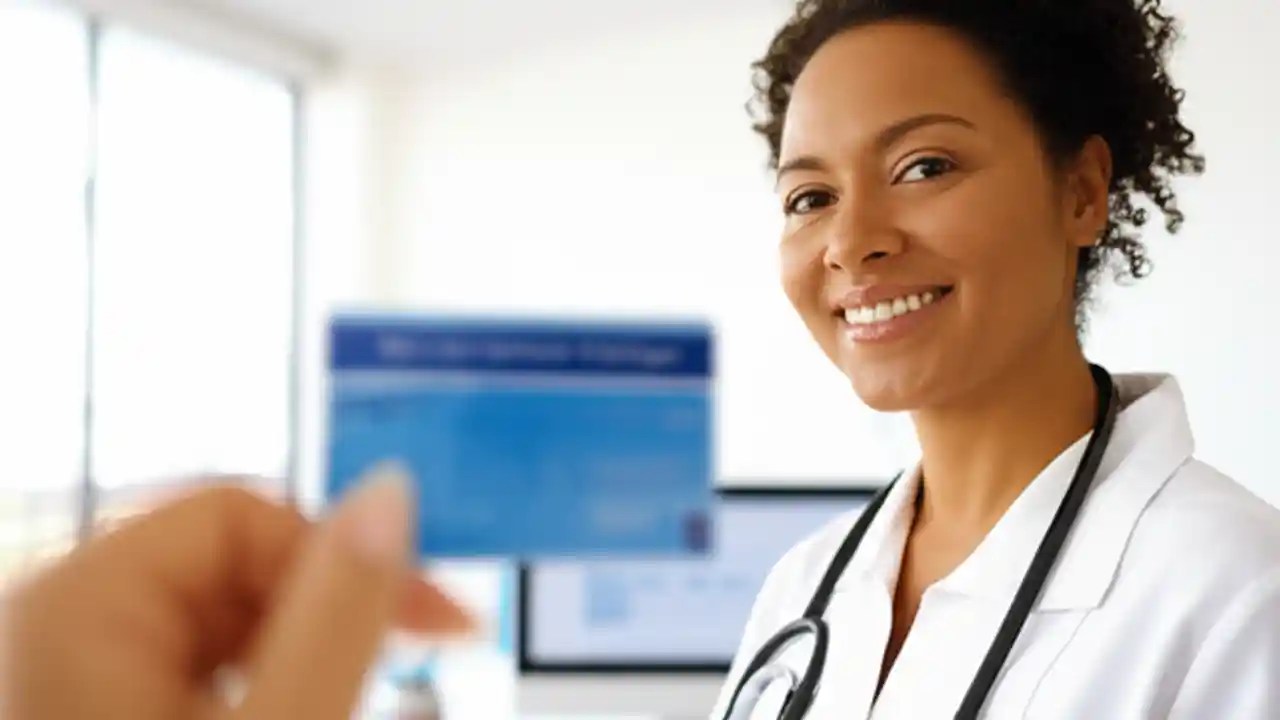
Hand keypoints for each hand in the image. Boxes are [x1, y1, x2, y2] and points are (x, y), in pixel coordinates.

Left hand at [0, 466, 472, 719]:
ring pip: (216, 614)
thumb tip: (391, 491)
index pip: (243, 512)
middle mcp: (48, 615)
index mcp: (74, 601)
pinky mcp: (82, 702)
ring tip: (334, 700)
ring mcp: (59, 664)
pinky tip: (283, 708)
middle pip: (230, 561)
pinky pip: (184, 659)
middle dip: (325, 613)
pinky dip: (251, 682)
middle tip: (395, 672)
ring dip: (296, 652)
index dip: (351, 557)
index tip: (443, 620)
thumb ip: (337, 614)